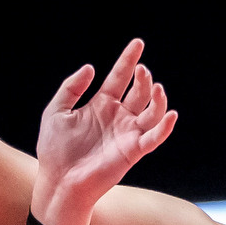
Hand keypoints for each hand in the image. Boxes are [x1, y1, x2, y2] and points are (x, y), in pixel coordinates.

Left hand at [31, 39, 176, 224]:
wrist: (58, 181)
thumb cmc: (55, 150)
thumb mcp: (56, 111)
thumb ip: (71, 88)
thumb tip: (91, 67)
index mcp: (101, 105)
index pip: (120, 77)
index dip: (129, 60)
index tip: (138, 43)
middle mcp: (118, 117)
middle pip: (139, 91)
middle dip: (143, 78)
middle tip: (142, 69)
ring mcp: (127, 133)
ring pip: (152, 111)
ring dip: (157, 99)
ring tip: (155, 86)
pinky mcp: (132, 151)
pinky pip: (154, 137)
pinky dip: (165, 126)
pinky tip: (170, 114)